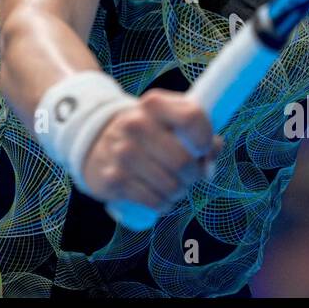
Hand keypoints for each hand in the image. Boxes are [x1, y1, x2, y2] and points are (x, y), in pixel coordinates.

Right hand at [80, 89, 223, 210]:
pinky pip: (154, 201)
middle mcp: (135, 123)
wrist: (99, 142)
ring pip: (171, 185)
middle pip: (183, 160)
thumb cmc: (149, 134)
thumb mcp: (172, 123)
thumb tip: (209, 163)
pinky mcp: (113, 178)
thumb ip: (200, 135)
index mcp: (154, 104)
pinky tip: (160, 197)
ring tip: (173, 185)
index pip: (193, 118)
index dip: (205, 140)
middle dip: (194, 174)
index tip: (204, 149)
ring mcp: (122, 152)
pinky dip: (163, 203)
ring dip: (179, 191)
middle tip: (190, 175)